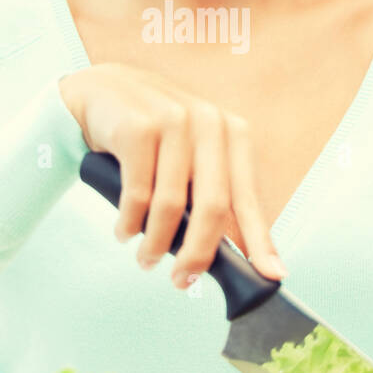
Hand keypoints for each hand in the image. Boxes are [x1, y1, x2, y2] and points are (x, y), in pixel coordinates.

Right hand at [58, 62, 285, 289]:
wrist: (101, 91)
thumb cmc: (151, 134)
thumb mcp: (191, 154)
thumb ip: (209, 192)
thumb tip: (232, 253)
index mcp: (231, 132)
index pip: (248, 196)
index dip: (260, 239)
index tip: (270, 274)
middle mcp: (208, 122)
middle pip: (212, 206)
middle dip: (198, 254)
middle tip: (183, 281)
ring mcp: (173, 121)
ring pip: (171, 206)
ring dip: (156, 244)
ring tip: (146, 259)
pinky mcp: (138, 128)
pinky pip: (137, 194)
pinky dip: (129, 223)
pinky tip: (124, 232)